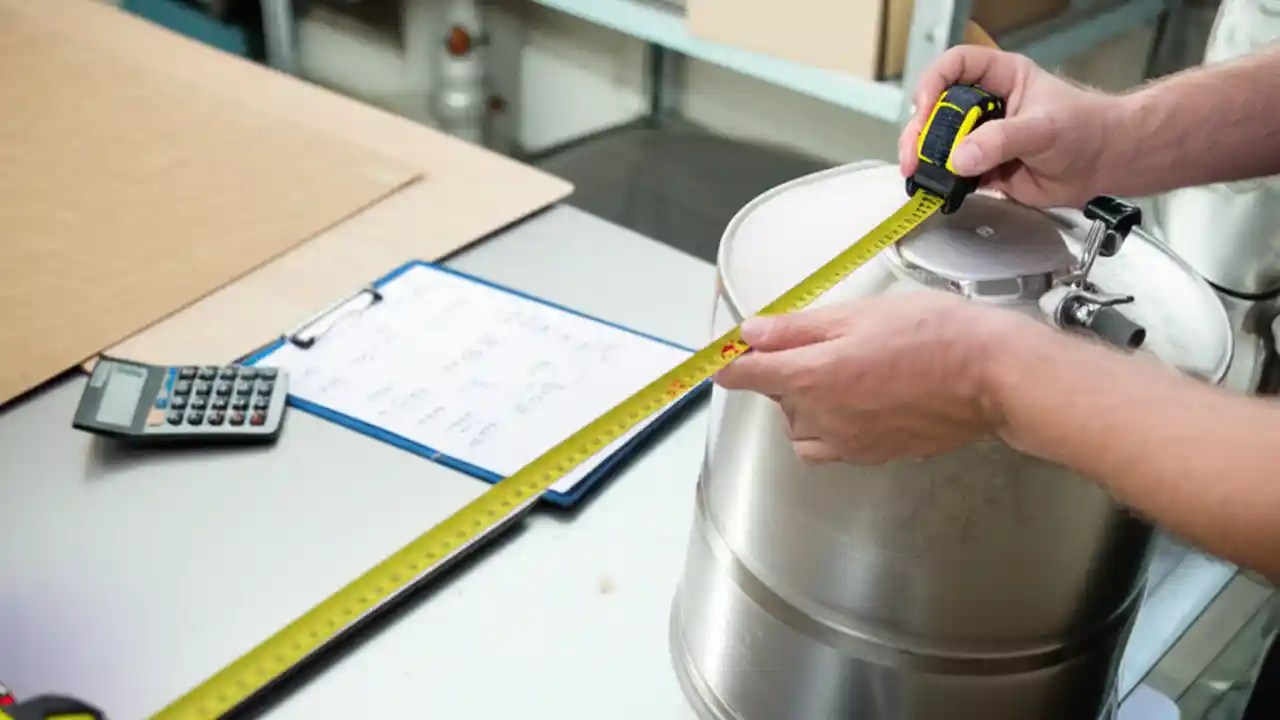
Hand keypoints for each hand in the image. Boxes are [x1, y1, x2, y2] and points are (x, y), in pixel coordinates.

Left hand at [713, 292, 1024, 464]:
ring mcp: (847, 443)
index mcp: (812, 377)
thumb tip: (750, 334)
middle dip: (786, 371)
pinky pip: (829, 445)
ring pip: (799, 426)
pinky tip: (860, 399)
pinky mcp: (871, 456)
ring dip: (805, 403)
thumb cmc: (934, 335)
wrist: (991, 376)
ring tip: (846, 372)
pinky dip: (829, 425)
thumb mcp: (858, 314)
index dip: (732, 360)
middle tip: (826, 341)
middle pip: (775, 397)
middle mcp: (822, 418)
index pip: (744, 375)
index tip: (730, 353)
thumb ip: (797, 329)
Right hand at [898, 46, 1122, 207]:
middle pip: (937, 110)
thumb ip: (1000, 141)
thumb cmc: (1087, 128)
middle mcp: (987, 106)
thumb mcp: (1043, 127)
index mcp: (1000, 78)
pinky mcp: (985, 169)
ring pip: (941, 144)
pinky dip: (943, 182)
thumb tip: (960, 157)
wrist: (1107, 164)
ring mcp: (984, 138)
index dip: (934, 82)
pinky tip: (938, 188)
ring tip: (918, 173)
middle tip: (914, 154)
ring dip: (926, 159)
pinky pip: (955, 174)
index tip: (926, 106)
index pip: (956, 66)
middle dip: (920, 131)